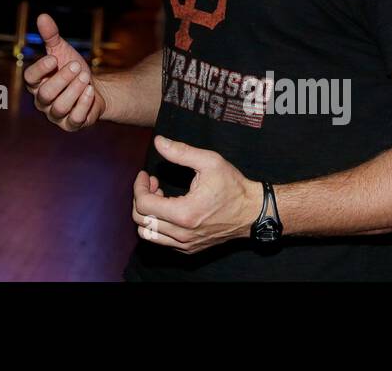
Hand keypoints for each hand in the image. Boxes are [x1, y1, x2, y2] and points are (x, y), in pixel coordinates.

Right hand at [23, 13, 106, 130]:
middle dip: (63, 79)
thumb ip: (51, 36)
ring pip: (60, 107)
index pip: (29, 78)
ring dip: (75, 90)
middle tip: (78, 65)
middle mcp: (42, 101)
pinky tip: (91, 92)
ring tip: (86, 76)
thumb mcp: (62, 50)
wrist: (94, 88)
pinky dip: (83, 104)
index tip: (54, 58)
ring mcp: (56, 115)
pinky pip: (74, 119)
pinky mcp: (71, 124)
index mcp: (36, 83)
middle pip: (46, 94)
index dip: (40, 68)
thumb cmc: (72, 68)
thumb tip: (42, 16)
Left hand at [130, 135, 262, 253]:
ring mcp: (186, 244)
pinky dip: (158, 224)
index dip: (138, 187)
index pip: (143, 205)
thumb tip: (159, 142)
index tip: (145, 174)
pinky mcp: (190, 249)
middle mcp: (183, 234)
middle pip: (141, 220)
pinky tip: (169, 208)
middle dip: (140, 198)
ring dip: (148, 214)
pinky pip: (162, 241)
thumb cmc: (233, 186)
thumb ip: (181, 152)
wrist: (253, 212)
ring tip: (159, 197)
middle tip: (152, 183)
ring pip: (149, 234)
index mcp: (184, 214)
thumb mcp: (210, 161)